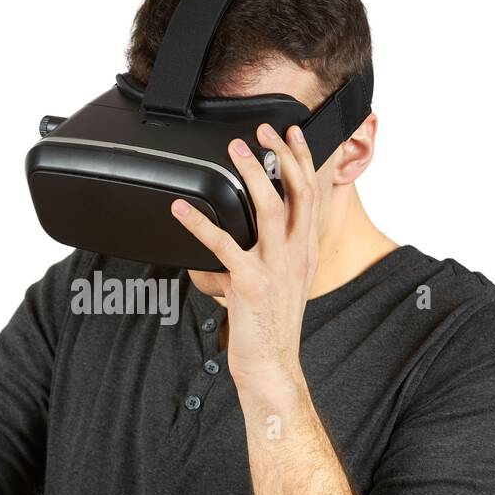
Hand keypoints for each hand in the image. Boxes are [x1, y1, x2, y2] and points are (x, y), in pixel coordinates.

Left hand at [172, 122, 319, 399]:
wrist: (272, 365)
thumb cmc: (270, 325)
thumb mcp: (282, 282)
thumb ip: (272, 252)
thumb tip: (244, 230)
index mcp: (305, 251)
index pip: (312, 194)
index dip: (304, 160)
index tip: (293, 132)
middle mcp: (296, 255)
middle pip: (297, 192)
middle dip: (282, 154)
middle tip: (263, 129)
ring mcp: (276, 268)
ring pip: (270, 208)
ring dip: (252, 174)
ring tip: (235, 150)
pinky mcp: (251, 284)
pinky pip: (223, 246)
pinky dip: (199, 224)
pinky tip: (181, 210)